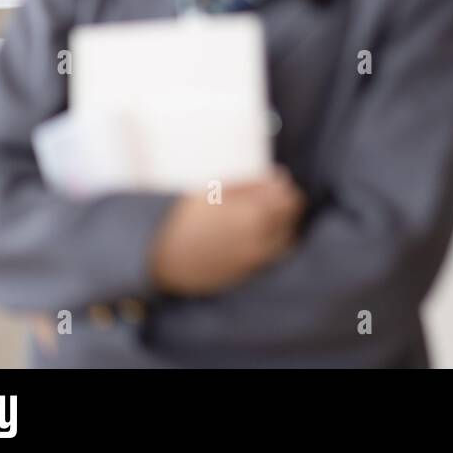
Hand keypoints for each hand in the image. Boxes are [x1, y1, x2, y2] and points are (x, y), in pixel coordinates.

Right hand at [148, 165, 306, 296]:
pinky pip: (271, 257)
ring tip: (263, 217)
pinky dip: (270, 244)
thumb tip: (281, 177)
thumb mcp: (218, 191)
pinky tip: (253, 235)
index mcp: (255, 215)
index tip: (275, 182)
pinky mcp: (247, 275)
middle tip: (269, 198)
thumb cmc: (186, 216)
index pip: (290, 199)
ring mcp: (255, 261)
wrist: (161, 255)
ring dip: (281, 227)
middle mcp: (261, 241)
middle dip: (285, 206)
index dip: (284, 188)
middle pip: (291, 220)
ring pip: (286, 241)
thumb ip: (253, 184)